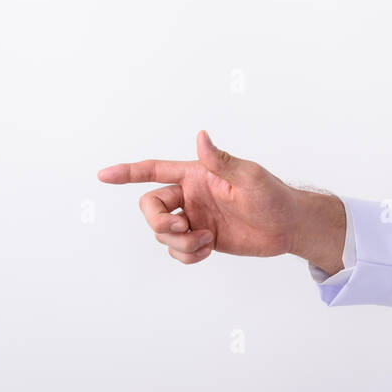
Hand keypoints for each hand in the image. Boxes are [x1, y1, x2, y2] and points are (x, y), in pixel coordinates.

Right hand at [97, 130, 312, 265]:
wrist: (288, 228)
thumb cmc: (273, 196)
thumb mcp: (249, 177)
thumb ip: (220, 161)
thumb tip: (201, 136)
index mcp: (197, 174)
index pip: (154, 170)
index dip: (127, 173)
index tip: (103, 176)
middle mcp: (191, 195)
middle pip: (149, 208)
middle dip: (159, 223)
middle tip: (184, 228)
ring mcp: (194, 218)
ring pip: (162, 233)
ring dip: (180, 243)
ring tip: (208, 241)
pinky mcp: (200, 239)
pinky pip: (176, 251)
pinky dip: (187, 255)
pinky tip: (209, 250)